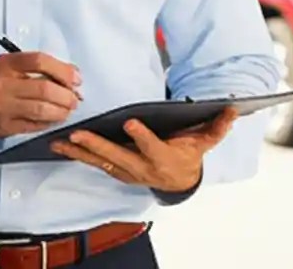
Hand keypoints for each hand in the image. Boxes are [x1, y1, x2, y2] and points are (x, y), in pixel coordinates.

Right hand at [0, 52, 82, 138]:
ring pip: (42, 109)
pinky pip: (35, 125)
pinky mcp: (5, 126)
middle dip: (67, 95)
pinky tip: (53, 119)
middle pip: (45, 88)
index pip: (39, 61)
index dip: (62, 70)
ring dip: (61, 111)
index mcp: (6, 64)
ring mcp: (3, 106)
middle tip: (74, 99)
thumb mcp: (9, 68)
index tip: (75, 78)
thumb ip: (36, 69)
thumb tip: (70, 75)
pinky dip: (50, 122)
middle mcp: (3, 84)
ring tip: (67, 110)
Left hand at [49, 106, 238, 191]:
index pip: (153, 147)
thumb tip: (233, 108)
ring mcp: (126, 171)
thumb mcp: (204, 143)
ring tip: (59, 140)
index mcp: (164, 159)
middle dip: (97, 146)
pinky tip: (60, 145)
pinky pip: (93, 163)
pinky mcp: (115, 171)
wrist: (178, 182)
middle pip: (117, 157)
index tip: (130, 122)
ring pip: (100, 162)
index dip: (142, 136)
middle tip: (78, 133)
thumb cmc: (188, 156)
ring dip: (79, 152)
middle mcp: (142, 168)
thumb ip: (217, 127)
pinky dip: (77, 154)